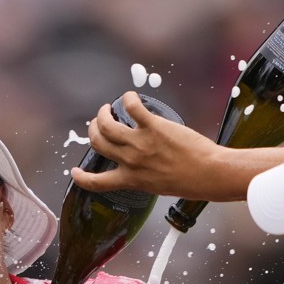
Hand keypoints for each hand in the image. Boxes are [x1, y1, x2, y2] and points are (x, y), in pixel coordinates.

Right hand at [70, 91, 230, 200]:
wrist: (208, 174)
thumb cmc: (190, 182)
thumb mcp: (159, 186)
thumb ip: (144, 176)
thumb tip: (141, 168)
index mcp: (131, 180)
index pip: (98, 183)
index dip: (82, 178)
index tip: (75, 172)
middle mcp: (131, 162)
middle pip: (98, 143)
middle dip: (93, 130)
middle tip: (99, 122)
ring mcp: (140, 143)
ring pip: (107, 125)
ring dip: (104, 113)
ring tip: (108, 108)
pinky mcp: (154, 127)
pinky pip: (132, 107)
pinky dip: (128, 98)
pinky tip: (131, 97)